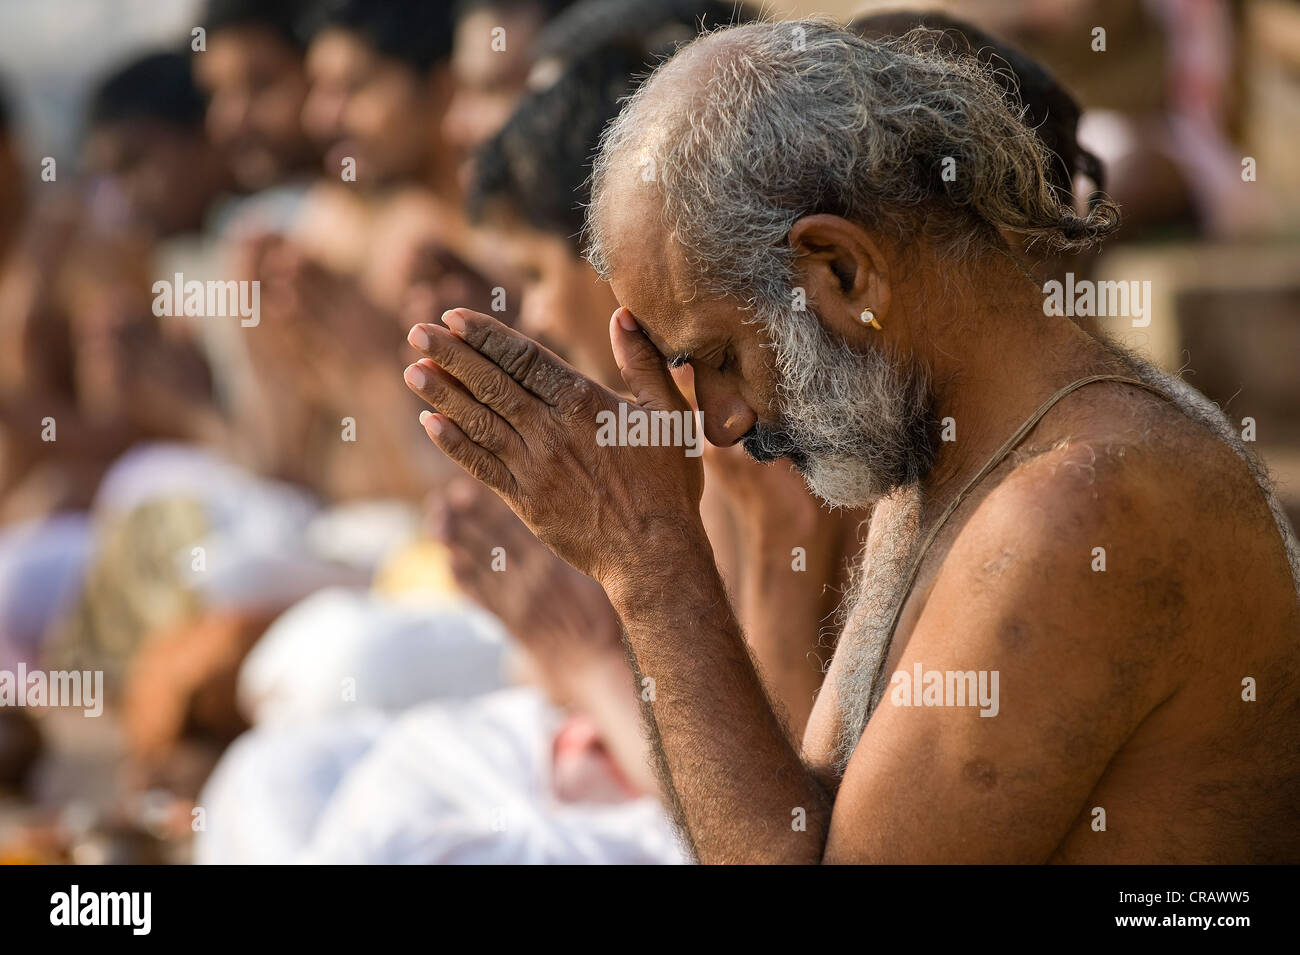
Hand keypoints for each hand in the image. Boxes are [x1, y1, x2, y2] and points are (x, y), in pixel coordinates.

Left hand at [403, 305, 704, 590]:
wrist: (654, 554)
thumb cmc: (668, 483)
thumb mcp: (669, 414)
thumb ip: (644, 363)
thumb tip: (622, 314)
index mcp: (585, 403)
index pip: (523, 358)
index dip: (486, 335)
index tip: (453, 317)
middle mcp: (551, 432)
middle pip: (492, 384)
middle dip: (451, 355)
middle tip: (417, 332)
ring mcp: (534, 468)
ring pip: (479, 422)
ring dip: (442, 394)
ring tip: (411, 369)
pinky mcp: (524, 501)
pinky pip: (480, 466)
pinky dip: (454, 444)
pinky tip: (429, 423)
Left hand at [429, 477, 624, 700]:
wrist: (594, 664)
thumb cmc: (602, 614)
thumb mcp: (594, 574)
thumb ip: (571, 550)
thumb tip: (551, 518)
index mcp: (551, 563)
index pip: (510, 526)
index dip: (483, 507)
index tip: (461, 489)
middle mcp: (529, 580)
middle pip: (487, 541)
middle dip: (460, 520)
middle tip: (438, 502)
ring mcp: (515, 602)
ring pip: (477, 566)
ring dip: (454, 545)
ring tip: (436, 524)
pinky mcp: (509, 623)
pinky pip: (479, 598)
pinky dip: (462, 580)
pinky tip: (450, 564)